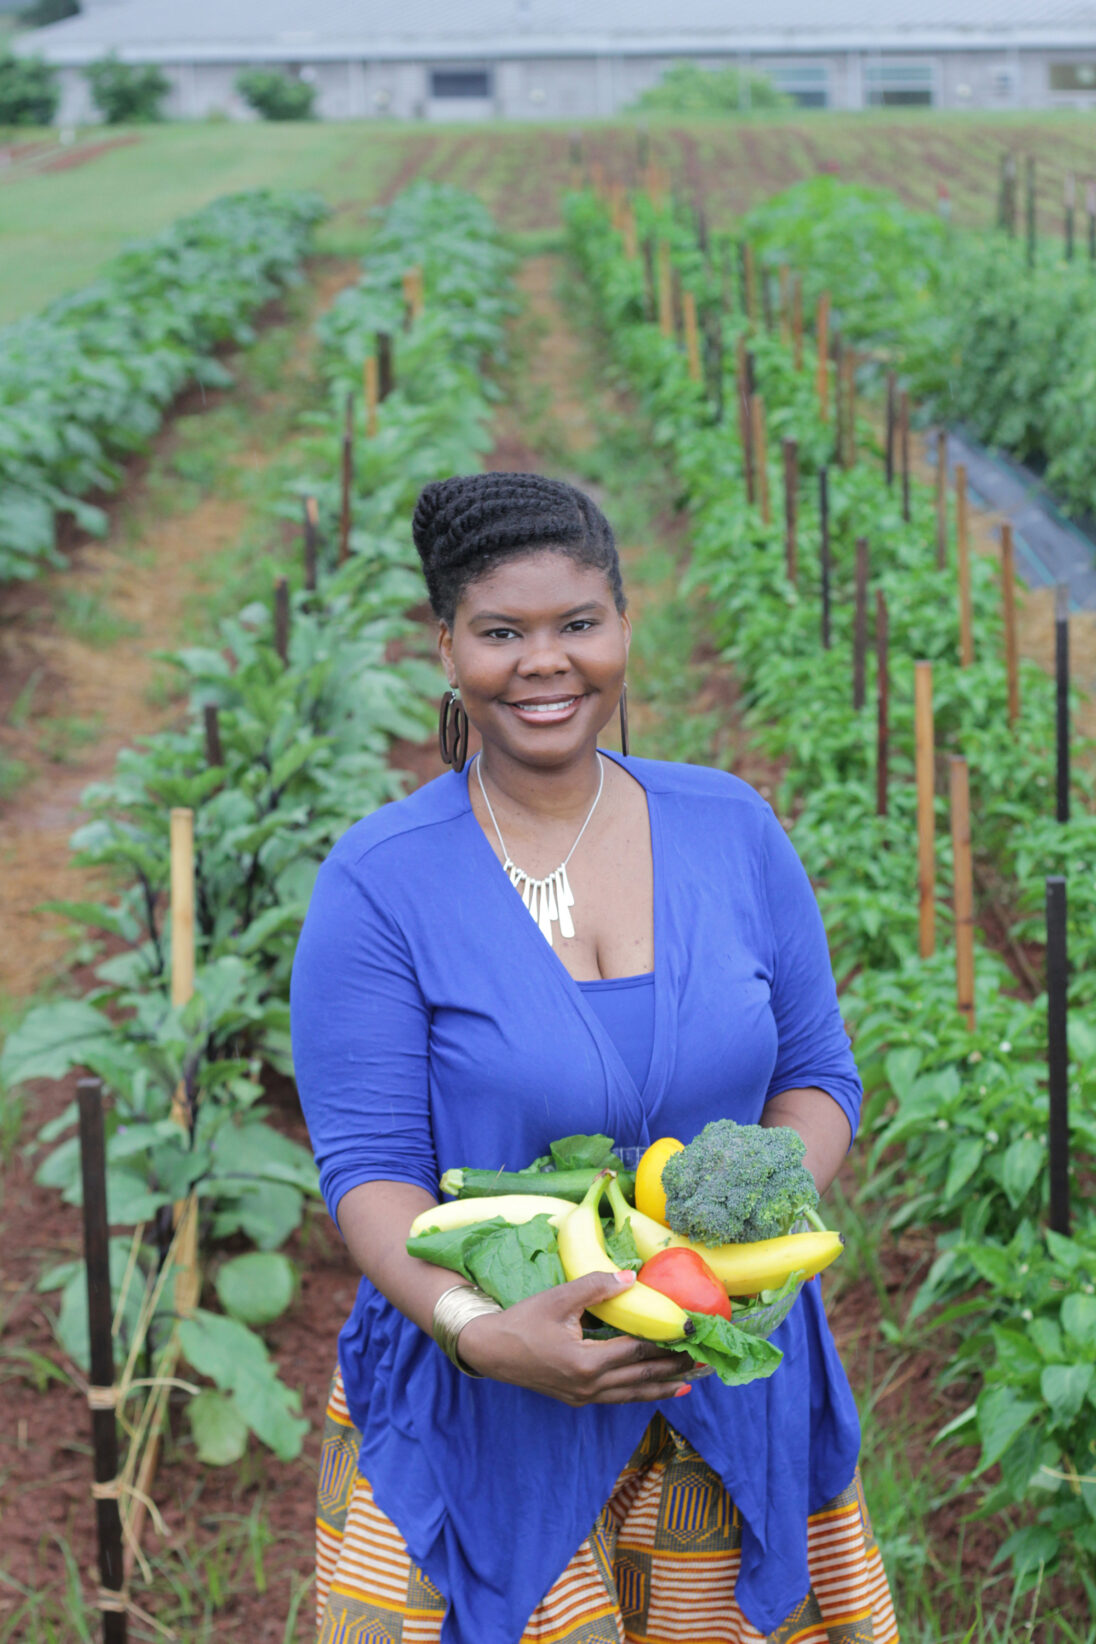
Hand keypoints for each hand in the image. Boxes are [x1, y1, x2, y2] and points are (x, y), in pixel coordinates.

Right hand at [456, 1271, 692, 1405]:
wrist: (491, 1351)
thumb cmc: (523, 1321)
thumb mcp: (559, 1298)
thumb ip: (596, 1287)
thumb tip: (632, 1277)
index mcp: (587, 1362)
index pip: (638, 1349)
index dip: (668, 1340)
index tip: (692, 1331)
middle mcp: (590, 1386)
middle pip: (642, 1376)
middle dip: (676, 1367)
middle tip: (706, 1359)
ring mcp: (584, 1396)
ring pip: (633, 1392)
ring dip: (664, 1385)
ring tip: (692, 1380)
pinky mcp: (578, 1398)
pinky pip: (619, 1396)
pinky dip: (641, 1391)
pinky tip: (657, 1388)